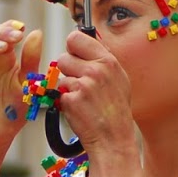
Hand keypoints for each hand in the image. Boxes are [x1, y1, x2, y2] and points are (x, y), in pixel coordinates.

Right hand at [0, 21, 43, 158]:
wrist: (0, 136)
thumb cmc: (15, 110)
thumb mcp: (28, 84)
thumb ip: (31, 60)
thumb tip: (37, 33)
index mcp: (6, 58)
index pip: (4, 34)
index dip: (9, 27)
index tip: (22, 28)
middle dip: (1, 32)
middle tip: (16, 37)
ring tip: (2, 49)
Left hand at [53, 28, 136, 154]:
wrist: (114, 139)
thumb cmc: (116, 111)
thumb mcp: (119, 79)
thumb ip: (102, 61)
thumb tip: (86, 44)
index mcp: (108, 61)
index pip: (75, 37)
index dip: (72, 48)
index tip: (76, 57)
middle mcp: (96, 70)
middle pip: (63, 57)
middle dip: (68, 70)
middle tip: (80, 84)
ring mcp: (82, 85)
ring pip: (59, 76)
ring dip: (66, 87)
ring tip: (83, 99)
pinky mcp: (71, 100)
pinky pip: (58, 94)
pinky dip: (65, 102)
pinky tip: (79, 109)